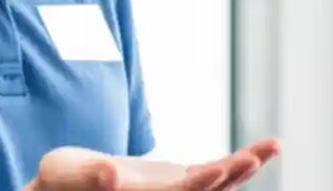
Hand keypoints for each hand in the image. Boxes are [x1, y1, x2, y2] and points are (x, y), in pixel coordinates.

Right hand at [25, 139, 279, 190]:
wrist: (66, 188)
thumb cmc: (58, 184)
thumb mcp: (63, 174)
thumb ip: (87, 175)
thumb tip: (110, 175)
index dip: (203, 182)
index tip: (224, 165)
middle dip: (234, 173)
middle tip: (258, 154)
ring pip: (219, 184)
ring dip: (245, 166)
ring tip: (273, 145)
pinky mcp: (181, 182)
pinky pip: (216, 173)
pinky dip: (238, 162)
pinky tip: (264, 149)